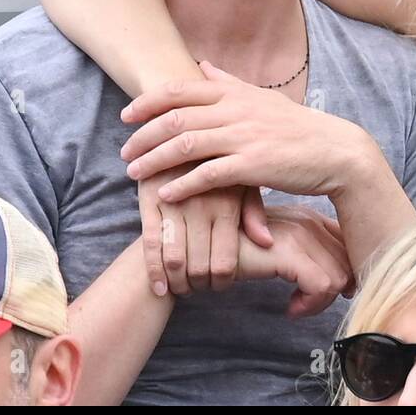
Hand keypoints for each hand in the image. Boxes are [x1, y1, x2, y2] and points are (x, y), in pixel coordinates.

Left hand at [120, 61, 378, 204]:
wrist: (336, 152)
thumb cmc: (298, 128)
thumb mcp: (263, 98)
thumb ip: (229, 82)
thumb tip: (202, 64)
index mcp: (236, 94)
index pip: (180, 91)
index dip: (148, 102)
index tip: (126, 116)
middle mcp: (237, 111)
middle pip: (175, 118)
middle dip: (143, 136)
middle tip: (125, 152)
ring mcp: (245, 138)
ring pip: (185, 145)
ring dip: (154, 160)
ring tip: (135, 174)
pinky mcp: (253, 166)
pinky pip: (208, 175)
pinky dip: (182, 185)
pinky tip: (166, 196)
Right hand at [137, 169, 270, 296]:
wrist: (183, 125)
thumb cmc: (222, 157)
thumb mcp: (244, 179)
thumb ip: (253, 211)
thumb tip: (267, 243)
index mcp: (228, 202)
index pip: (226, 260)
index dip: (222, 280)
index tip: (220, 285)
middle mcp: (201, 204)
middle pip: (199, 265)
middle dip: (199, 285)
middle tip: (200, 289)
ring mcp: (173, 202)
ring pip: (174, 259)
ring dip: (177, 282)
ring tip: (181, 288)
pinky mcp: (148, 199)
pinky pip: (150, 244)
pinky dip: (153, 271)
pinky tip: (159, 288)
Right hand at [240, 205, 356, 317]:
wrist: (196, 249)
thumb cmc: (232, 250)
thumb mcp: (273, 247)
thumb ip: (303, 253)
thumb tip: (342, 280)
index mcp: (306, 215)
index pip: (346, 243)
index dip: (343, 271)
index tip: (322, 291)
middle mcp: (306, 219)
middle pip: (347, 260)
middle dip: (334, 290)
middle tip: (308, 304)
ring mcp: (298, 234)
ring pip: (339, 276)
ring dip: (321, 301)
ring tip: (296, 307)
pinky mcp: (288, 253)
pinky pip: (323, 286)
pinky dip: (311, 305)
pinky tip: (291, 310)